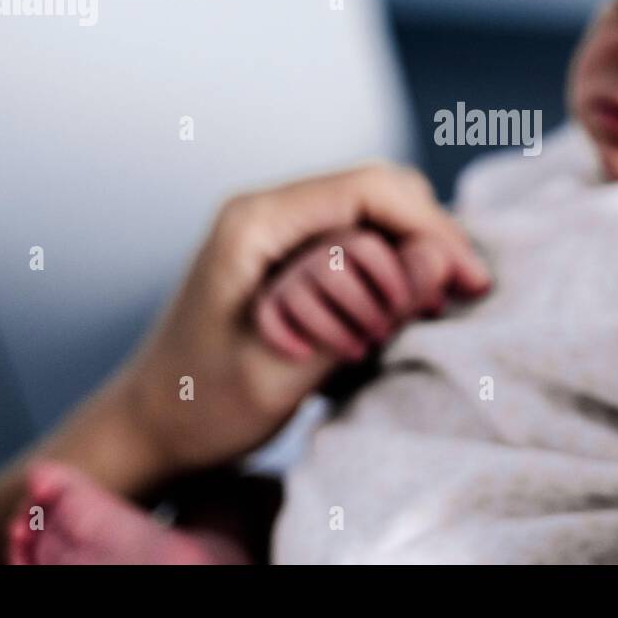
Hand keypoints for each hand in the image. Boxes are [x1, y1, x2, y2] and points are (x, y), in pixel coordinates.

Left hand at [121, 163, 490, 474]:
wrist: (146, 429)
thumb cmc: (201, 406)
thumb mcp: (287, 369)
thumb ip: (364, 311)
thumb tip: (438, 261)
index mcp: (256, 221)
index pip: (370, 189)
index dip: (432, 227)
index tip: (470, 280)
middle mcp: (267, 211)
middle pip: (378, 192)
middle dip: (429, 239)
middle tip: (464, 296)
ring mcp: (276, 231)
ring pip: (373, 215)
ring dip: (411, 256)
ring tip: (436, 308)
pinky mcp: (286, 256)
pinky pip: (355, 240)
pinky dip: (389, 271)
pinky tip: (405, 310)